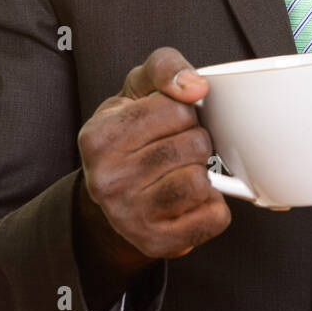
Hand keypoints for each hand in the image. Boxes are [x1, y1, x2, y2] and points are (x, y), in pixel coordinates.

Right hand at [75, 48, 231, 303]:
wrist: (114, 196)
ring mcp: (129, 216)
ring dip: (203, 174)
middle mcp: (106, 180)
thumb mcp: (137, 90)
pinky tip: (190, 201)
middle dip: (196, 142)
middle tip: (176, 150)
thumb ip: (164, 68)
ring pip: (201, 182)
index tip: (168, 123)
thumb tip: (195, 86)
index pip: (177, 109)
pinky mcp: (156, 243)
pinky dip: (212, 206)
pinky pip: (213, 217)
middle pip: (194, 145)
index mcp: (98, 137)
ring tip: (181, 173)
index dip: (184, 112)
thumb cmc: (131, 135)